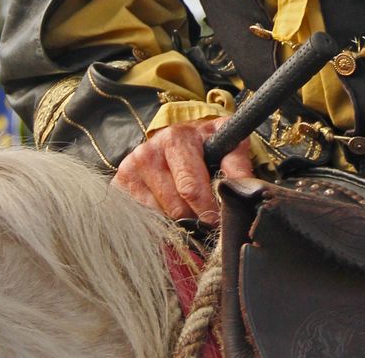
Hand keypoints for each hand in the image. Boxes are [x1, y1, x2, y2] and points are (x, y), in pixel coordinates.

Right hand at [111, 116, 253, 223]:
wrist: (175, 138)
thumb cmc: (204, 144)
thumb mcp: (226, 143)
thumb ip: (238, 164)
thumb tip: (246, 190)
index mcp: (175, 139)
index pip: (190, 188)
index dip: (208, 210)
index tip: (219, 224)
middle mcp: (148, 152)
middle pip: (175, 207)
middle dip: (195, 220)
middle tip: (207, 226)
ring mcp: (129, 169)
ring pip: (159, 217)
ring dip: (177, 223)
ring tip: (189, 214)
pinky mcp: (118, 186)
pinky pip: (143, 220)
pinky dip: (160, 223)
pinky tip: (169, 212)